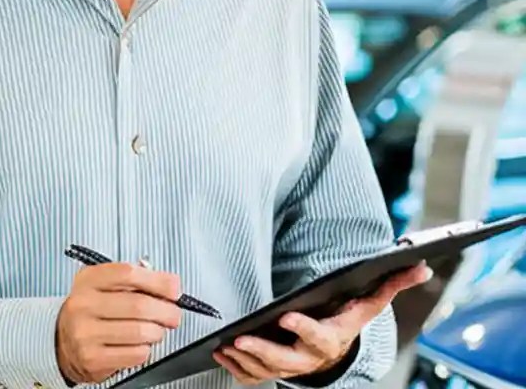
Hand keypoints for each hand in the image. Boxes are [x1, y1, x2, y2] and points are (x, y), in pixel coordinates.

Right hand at [55, 263, 182, 384]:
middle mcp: (83, 304)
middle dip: (166, 311)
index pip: (127, 273)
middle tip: (173, 315)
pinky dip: (145, 350)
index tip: (173, 289)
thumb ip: (134, 280)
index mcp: (87, 280)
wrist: (62, 341)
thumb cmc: (91, 311)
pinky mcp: (93, 358)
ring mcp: (86, 333)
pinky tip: (138, 344)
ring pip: (141, 332)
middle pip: (139, 305)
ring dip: (157, 332)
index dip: (157, 281)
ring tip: (154, 330)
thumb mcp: (103, 286)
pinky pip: (136, 354)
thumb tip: (169, 284)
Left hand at [214, 263, 432, 384]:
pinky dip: (236, 368)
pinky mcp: (274, 372)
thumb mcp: (367, 304)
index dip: (304, 328)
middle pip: (286, 360)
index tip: (287, 316)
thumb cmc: (345, 320)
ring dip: (244, 359)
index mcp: (330, 338)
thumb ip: (391, 285)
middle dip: (263, 350)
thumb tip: (422, 266)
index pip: (319, 336)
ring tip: (225, 344)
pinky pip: (253, 376)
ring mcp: (290, 368)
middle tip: (240, 339)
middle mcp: (310, 358)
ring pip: (265, 370)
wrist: (335, 351)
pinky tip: (222, 352)